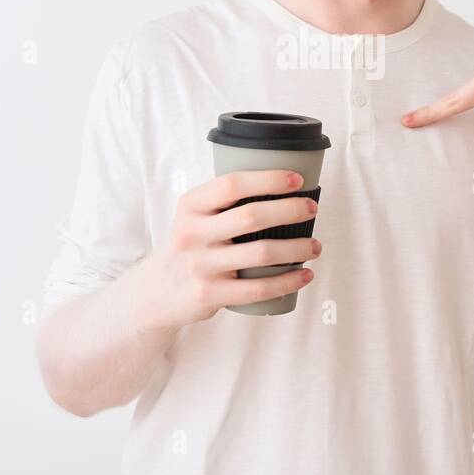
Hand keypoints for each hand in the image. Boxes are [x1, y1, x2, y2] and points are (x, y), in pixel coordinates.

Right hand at [140, 169, 322, 329]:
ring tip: (315, 246)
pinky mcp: (209, 295)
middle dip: (290, 210)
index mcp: (190, 205)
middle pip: (251, 216)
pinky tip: (304, 275)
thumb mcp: (194, 216)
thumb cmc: (191, 245)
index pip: (232, 184)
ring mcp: (200, 266)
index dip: (268, 179)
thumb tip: (283, 183)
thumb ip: (224, 201)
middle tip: (312, 209)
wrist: (158, 291)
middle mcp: (191, 233)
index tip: (297, 180)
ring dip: (297, 248)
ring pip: (261, 253)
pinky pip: (258, 288)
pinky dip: (287, 281)